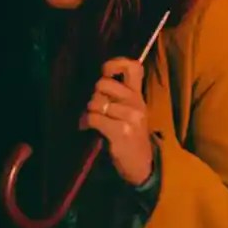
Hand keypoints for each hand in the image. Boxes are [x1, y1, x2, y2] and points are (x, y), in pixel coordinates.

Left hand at [79, 57, 153, 186]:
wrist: (141, 164)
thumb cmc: (130, 135)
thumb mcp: (130, 111)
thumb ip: (118, 95)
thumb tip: (95, 82)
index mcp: (138, 95)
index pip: (133, 67)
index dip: (115, 63)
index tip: (106, 72)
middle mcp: (136, 103)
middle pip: (103, 83)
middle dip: (94, 95)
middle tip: (96, 107)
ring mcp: (130, 117)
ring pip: (95, 102)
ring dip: (89, 111)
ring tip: (92, 120)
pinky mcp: (121, 131)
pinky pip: (93, 117)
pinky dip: (86, 122)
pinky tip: (87, 127)